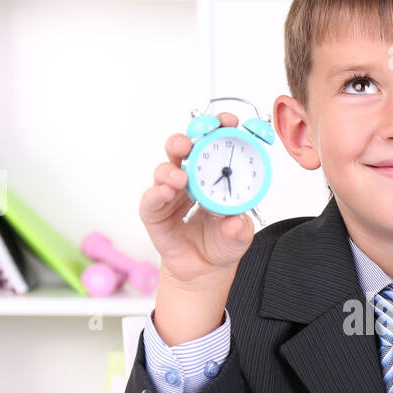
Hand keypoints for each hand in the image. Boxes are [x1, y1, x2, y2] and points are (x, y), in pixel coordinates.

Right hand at [140, 112, 255, 287]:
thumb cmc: (221, 243)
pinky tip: (166, 192)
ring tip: (180, 176)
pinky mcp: (154, 211)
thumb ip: (240, 229)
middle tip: (193, 140)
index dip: (219, 129)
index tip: (228, 122)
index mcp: (212, 175)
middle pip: (184, 148)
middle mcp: (189, 178)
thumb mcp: (239, 236)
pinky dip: (158, 193)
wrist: (204, 270)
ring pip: (165, 169)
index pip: (213, 144)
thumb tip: (237, 222)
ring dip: (171, 168)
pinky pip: (152, 199)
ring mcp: (170, 193)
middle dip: (188, 138)